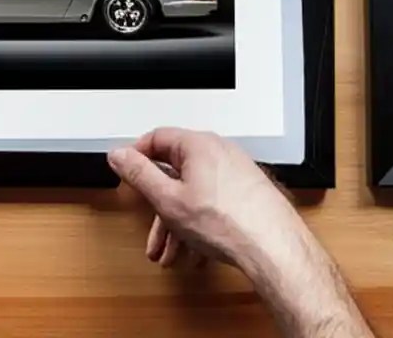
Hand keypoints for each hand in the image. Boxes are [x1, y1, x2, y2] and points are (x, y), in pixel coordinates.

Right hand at [107, 128, 372, 337]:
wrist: (273, 247)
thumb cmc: (228, 222)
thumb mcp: (168, 200)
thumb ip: (139, 174)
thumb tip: (119, 155)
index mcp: (198, 145)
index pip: (157, 138)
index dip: (137, 157)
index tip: (127, 174)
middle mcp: (219, 152)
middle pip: (176, 173)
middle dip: (159, 209)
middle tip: (150, 227)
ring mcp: (236, 172)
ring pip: (194, 194)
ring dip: (178, 225)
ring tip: (172, 254)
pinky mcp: (247, 192)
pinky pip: (213, 203)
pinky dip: (199, 225)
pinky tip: (196, 253)